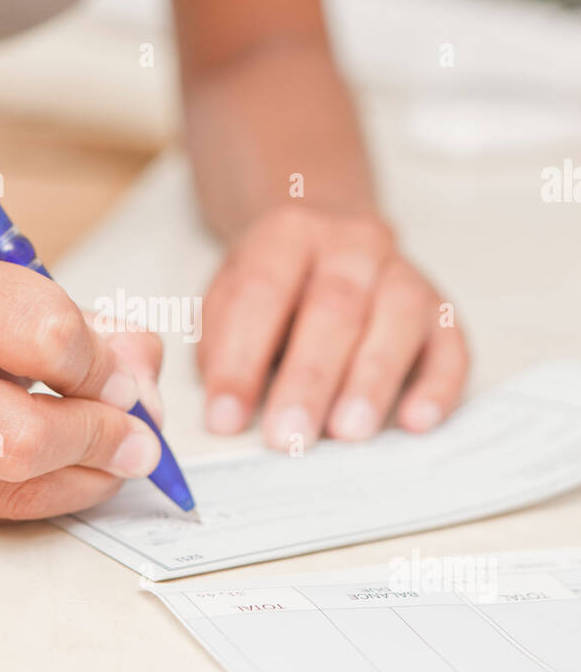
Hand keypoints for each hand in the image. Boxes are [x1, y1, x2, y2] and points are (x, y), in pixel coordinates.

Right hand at [0, 248, 164, 527]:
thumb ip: (74, 325)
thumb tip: (143, 372)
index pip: (51, 337)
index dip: (108, 371)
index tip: (125, 385)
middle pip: (24, 436)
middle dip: (101, 445)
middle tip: (134, 444)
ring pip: (5, 491)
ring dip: (80, 484)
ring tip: (105, 465)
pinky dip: (29, 501)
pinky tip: (45, 479)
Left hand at [198, 205, 467, 449]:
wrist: (325, 240)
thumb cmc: (272, 286)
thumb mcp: (226, 298)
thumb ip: (220, 344)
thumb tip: (226, 408)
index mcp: (287, 234)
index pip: (260, 294)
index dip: (240, 360)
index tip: (223, 419)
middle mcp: (352, 245)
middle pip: (334, 309)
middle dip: (309, 380)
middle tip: (288, 436)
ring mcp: (402, 273)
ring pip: (397, 320)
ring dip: (372, 380)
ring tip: (348, 433)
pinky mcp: (440, 310)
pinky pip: (450, 345)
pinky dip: (438, 386)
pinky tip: (416, 423)